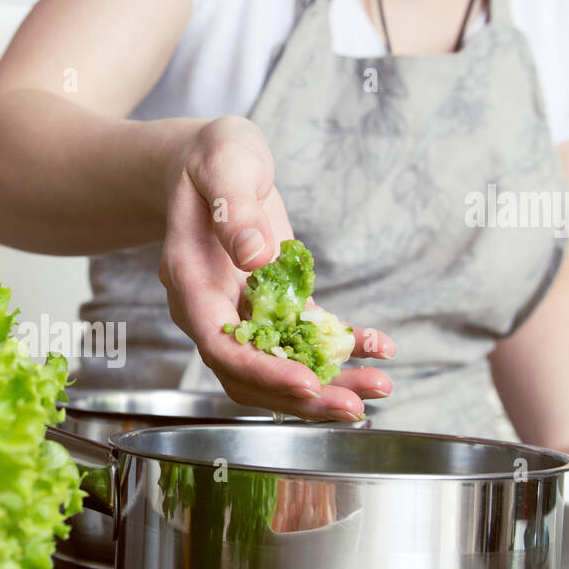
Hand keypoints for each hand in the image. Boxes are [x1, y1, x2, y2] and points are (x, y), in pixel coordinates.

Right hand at [158, 116, 393, 420]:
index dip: (261, 370)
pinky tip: (378, 346)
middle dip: (302, 397)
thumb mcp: (224, 164)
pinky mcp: (273, 305)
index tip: (306, 382)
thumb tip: (256, 256)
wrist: (211, 164)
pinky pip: (304, 339)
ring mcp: (242, 313)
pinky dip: (340, 348)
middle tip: (354, 409)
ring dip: (328, 384)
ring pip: (278, 368)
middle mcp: (211, 310)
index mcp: (190, 282)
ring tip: (379, 387)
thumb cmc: (214, 158)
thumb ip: (236, 209)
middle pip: (249, 374)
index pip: (218, 344)